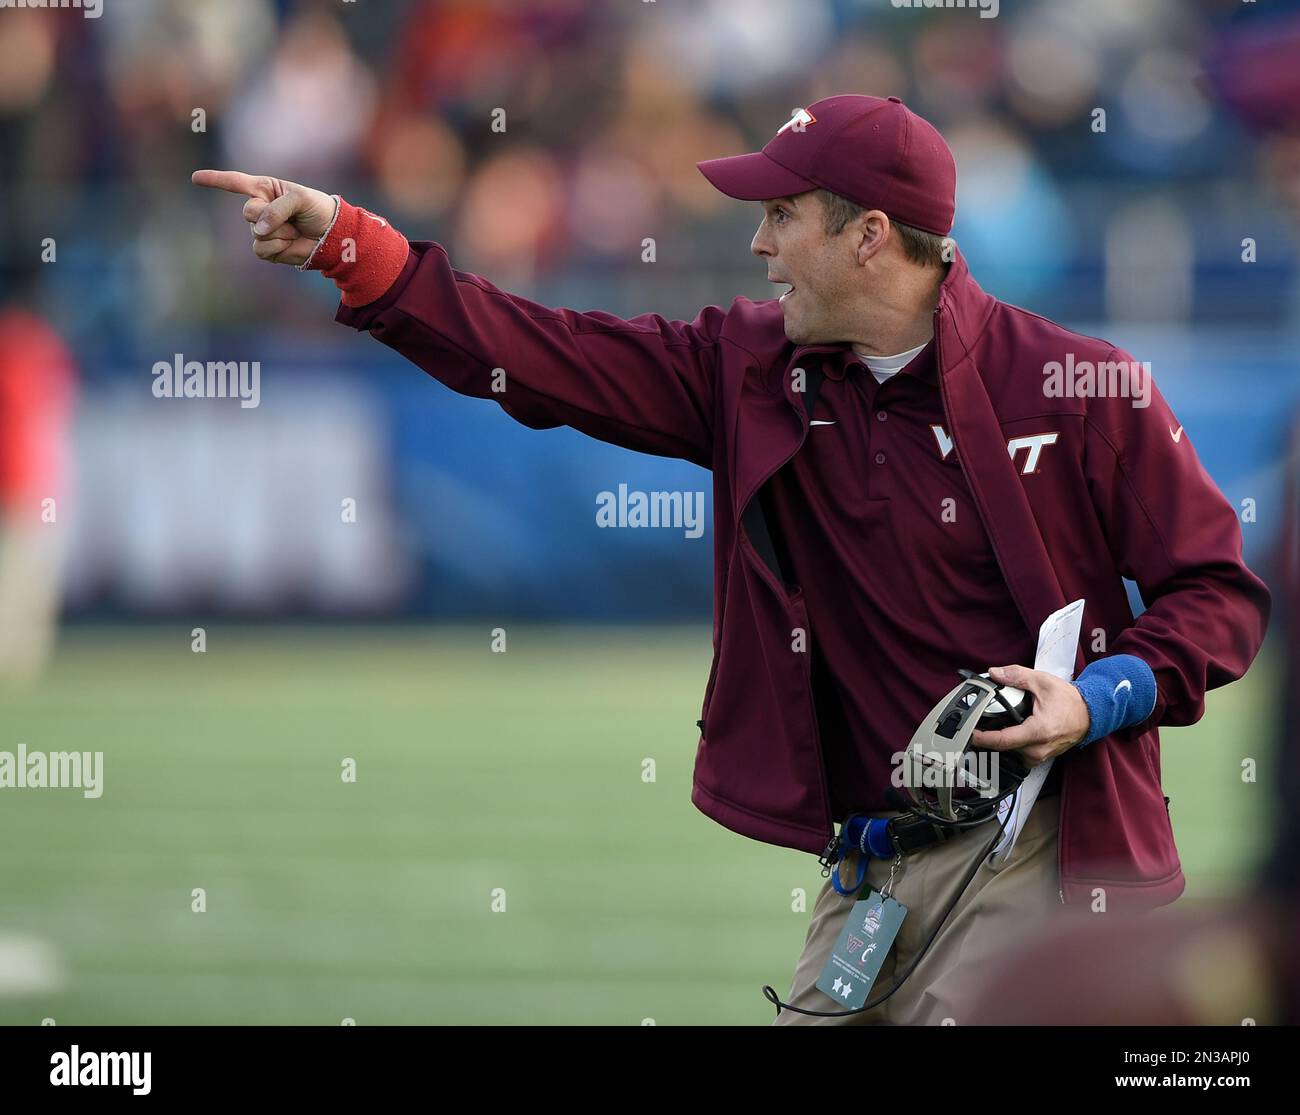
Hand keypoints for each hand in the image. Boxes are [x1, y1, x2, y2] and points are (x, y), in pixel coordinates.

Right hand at [191, 169, 336, 265]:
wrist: (331, 235)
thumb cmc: (317, 209)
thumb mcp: (299, 199)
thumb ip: (276, 209)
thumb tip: (259, 231)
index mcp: (264, 189)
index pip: (235, 182)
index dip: (215, 180)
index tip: (195, 178)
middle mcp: (260, 208)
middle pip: (248, 212)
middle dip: (269, 216)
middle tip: (290, 219)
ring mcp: (262, 229)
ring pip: (256, 233)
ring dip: (279, 234)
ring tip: (295, 231)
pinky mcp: (268, 249)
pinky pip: (261, 249)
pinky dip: (278, 247)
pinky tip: (290, 243)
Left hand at [970, 664, 1089, 766]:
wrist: (1090, 714)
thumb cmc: (1070, 701)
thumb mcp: (1042, 682)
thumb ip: (1017, 676)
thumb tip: (994, 673)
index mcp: (1037, 732)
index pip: (1002, 741)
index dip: (982, 738)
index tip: (969, 733)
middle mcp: (1037, 749)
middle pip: (1002, 748)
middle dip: (987, 736)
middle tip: (976, 722)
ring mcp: (1039, 756)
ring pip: (1009, 753)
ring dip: (999, 741)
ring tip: (990, 726)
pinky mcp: (1040, 758)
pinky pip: (1018, 754)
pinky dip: (1010, 744)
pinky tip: (1007, 731)